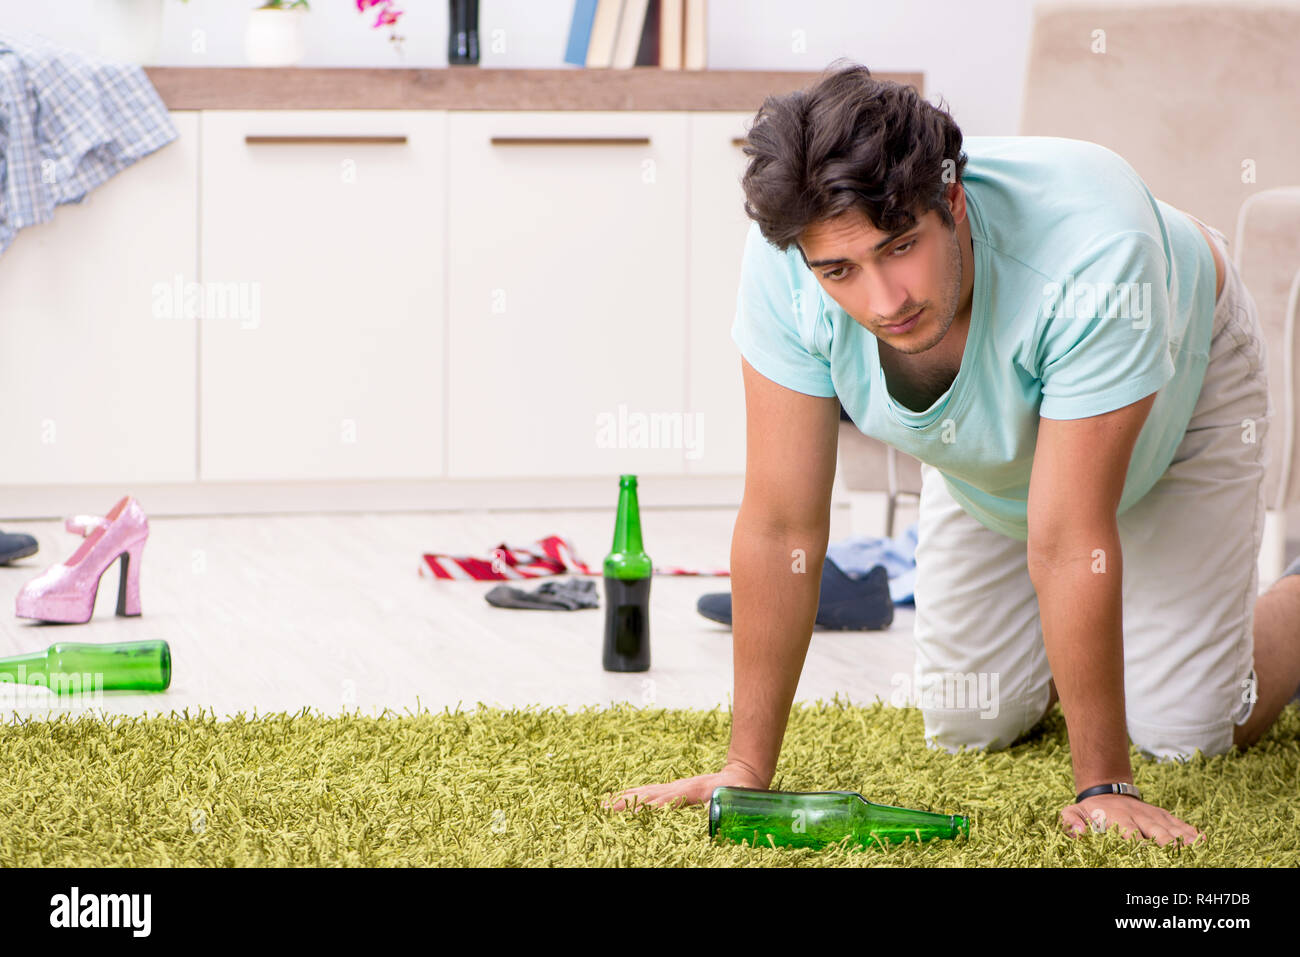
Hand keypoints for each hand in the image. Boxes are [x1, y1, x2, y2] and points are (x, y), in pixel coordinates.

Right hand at [602, 762, 768, 812]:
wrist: (743, 775)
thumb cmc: (741, 790)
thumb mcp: (735, 799)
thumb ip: (722, 807)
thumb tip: (711, 817)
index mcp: (692, 791)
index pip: (666, 800)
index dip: (649, 807)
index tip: (631, 814)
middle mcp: (679, 788)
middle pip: (647, 795)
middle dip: (626, 803)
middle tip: (603, 810)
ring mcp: (675, 787)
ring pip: (644, 793)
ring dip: (624, 798)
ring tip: (603, 804)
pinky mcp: (674, 790)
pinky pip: (649, 793)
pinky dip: (632, 795)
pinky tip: (620, 798)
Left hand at [1061, 794, 1204, 846]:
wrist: (1106, 789)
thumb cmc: (1090, 810)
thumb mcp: (1073, 813)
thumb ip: (1071, 822)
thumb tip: (1080, 832)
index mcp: (1117, 819)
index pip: (1130, 836)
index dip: (1140, 848)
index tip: (1148, 858)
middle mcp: (1138, 816)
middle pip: (1157, 833)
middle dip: (1168, 846)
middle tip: (1178, 859)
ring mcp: (1153, 815)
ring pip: (1172, 829)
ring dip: (1185, 841)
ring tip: (1197, 853)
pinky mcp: (1163, 815)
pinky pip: (1180, 824)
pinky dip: (1192, 833)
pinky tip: (1205, 841)